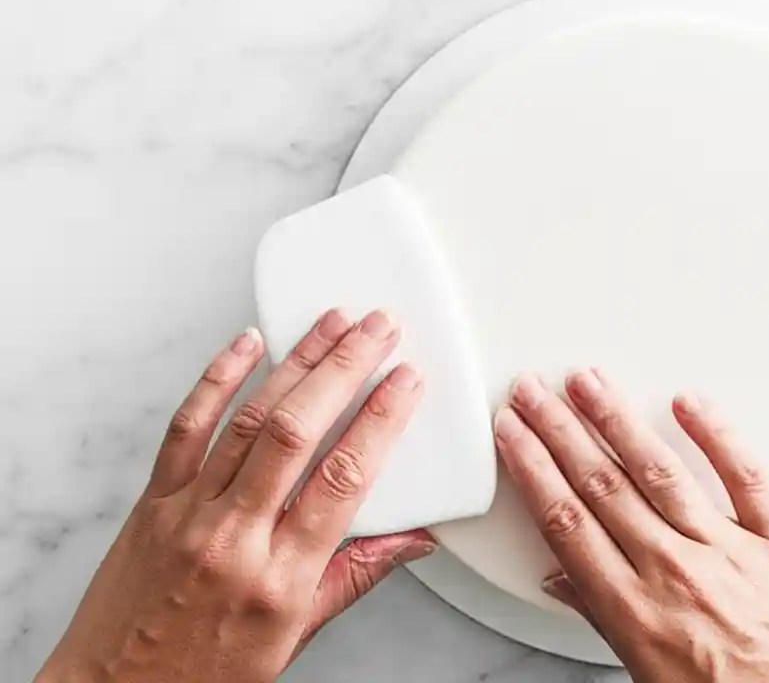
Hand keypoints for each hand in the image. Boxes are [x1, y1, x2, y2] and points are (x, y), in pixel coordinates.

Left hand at [38, 309, 434, 682]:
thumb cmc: (205, 673)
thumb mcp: (298, 635)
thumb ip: (356, 575)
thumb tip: (412, 539)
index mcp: (281, 576)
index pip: (345, 478)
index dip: (383, 419)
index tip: (407, 382)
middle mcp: (234, 536)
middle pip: (298, 432)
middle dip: (346, 368)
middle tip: (379, 328)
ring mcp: (189, 511)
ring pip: (249, 419)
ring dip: (297, 362)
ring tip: (331, 322)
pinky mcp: (154, 499)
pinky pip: (188, 426)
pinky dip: (218, 378)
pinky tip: (248, 344)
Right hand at [493, 370, 768, 682]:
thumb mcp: (648, 677)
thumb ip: (603, 618)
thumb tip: (562, 579)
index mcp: (635, 611)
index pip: (566, 521)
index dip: (532, 468)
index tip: (512, 434)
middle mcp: (675, 571)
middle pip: (601, 485)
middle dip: (558, 430)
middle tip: (531, 390)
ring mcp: (729, 550)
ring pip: (659, 470)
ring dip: (616, 419)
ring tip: (587, 381)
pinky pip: (746, 475)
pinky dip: (717, 434)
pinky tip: (687, 400)